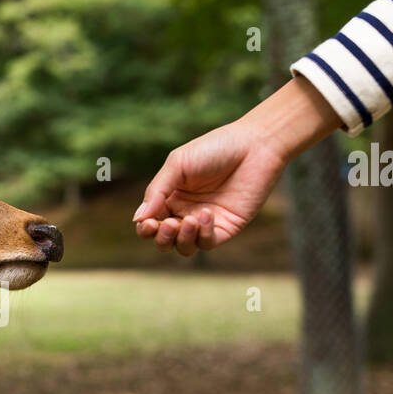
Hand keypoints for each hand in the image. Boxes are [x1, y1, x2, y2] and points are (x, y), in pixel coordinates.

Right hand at [132, 123, 285, 254]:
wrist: (255, 146)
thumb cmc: (215, 148)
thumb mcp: (178, 164)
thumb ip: (157, 191)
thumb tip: (137, 219)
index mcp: (170, 196)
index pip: (150, 222)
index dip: (146, 227)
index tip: (149, 222)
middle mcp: (186, 212)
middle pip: (164, 240)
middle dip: (162, 238)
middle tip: (169, 224)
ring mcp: (206, 222)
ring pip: (184, 247)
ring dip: (181, 239)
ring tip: (190, 220)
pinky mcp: (226, 228)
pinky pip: (207, 244)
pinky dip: (202, 235)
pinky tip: (206, 215)